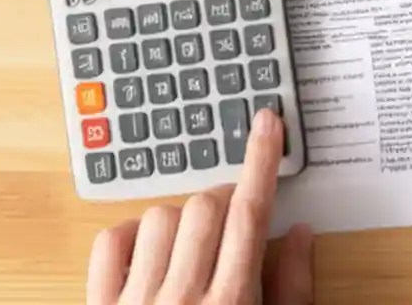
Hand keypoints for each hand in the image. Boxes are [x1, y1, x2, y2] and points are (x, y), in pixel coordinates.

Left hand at [87, 109, 313, 304]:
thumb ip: (294, 289)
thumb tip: (301, 235)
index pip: (250, 212)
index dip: (262, 159)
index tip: (267, 123)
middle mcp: (183, 300)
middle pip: (206, 207)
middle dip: (225, 201)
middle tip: (235, 219)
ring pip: (159, 217)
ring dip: (182, 219)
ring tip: (194, 246)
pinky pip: (110, 244)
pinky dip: (132, 236)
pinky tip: (151, 253)